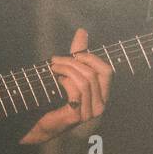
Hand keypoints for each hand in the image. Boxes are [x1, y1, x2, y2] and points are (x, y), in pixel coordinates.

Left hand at [20, 28, 113, 144]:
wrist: (45, 122)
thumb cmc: (58, 96)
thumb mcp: (70, 71)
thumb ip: (78, 53)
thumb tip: (82, 31)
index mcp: (103, 93)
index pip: (107, 71)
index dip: (92, 59)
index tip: (75, 54)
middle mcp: (101, 104)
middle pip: (93, 74)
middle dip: (72, 63)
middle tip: (56, 60)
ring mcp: (90, 112)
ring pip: (84, 82)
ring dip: (66, 70)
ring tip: (54, 67)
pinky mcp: (77, 116)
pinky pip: (76, 92)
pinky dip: (66, 81)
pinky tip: (58, 79)